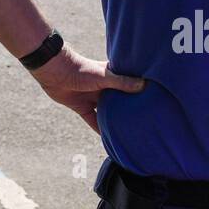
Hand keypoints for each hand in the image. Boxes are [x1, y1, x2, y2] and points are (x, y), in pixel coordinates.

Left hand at [30, 45, 145, 132]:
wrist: (54, 71)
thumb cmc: (80, 68)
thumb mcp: (104, 76)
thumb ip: (123, 82)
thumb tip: (144, 86)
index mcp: (111, 76)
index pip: (129, 84)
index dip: (140, 91)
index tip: (154, 101)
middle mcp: (104, 87)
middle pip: (119, 101)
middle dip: (129, 110)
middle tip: (145, 122)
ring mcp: (93, 98)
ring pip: (107, 112)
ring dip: (115, 121)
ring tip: (130, 133)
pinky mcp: (82, 107)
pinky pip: (93, 120)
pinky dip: (100, 129)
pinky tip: (109, 140)